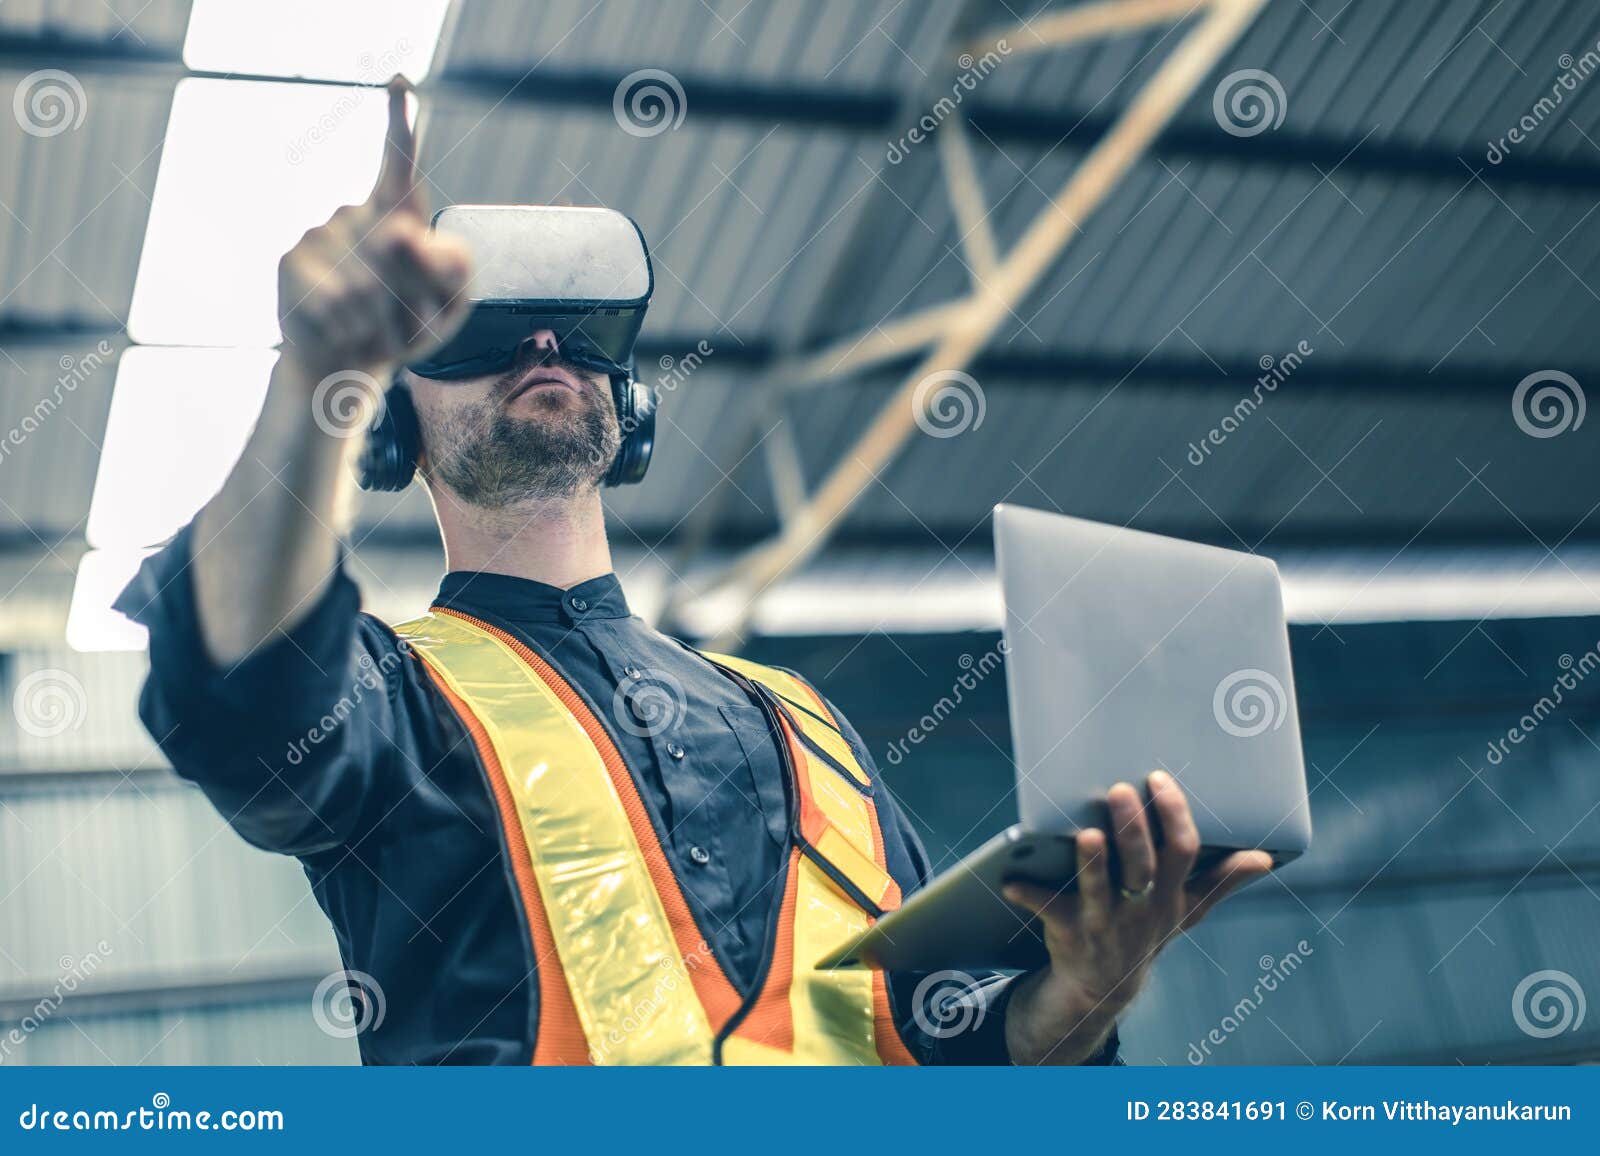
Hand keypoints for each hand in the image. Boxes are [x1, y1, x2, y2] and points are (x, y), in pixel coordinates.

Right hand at [276, 76, 472, 394]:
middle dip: (416, 296)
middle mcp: (356, 212)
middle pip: (402, 247)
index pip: (401, 162)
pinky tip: (344, 331)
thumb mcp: (451, 304)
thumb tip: (405, 231)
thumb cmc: (407, 326)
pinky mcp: (293, 260)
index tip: (400, 81)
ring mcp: (321, 233)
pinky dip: (351, 331)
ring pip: (369, 285)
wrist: (347, 362)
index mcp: (398, 214)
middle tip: (408, 321)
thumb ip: (452, 269)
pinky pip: (337, 304)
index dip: (400, 121)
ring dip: (382, 321)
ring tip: (371, 328)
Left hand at [1001, 770, 1272, 1064]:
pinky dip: (1028, 895)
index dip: (1175, 816)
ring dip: (1092, 864)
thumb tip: (1263, 857)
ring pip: (1100, 889)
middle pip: (1142, 866)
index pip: (1183, 852)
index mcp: (1169, 894)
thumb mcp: (1187, 911)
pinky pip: (1047, 911)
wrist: (1103, 987)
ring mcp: (1104, 921)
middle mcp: (1140, 906)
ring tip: (1086, 835)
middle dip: (1133, 830)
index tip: (1159, 779)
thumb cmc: (1147, 931)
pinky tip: (1010, 879)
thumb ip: (1222, 882)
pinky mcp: (1067, 931)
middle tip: (1120, 789)